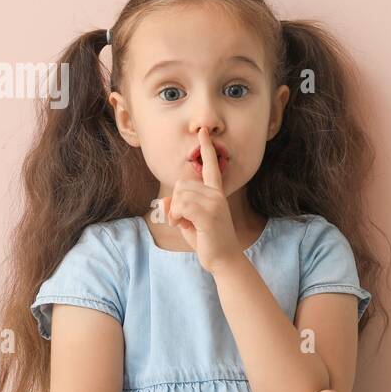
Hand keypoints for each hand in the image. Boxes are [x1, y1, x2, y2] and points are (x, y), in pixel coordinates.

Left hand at [163, 127, 244, 274]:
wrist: (223, 259)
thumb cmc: (207, 239)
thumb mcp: (187, 220)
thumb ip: (177, 206)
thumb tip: (166, 201)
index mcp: (215, 193)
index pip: (211, 166)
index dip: (206, 149)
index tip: (204, 132)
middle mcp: (216, 194)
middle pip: (181, 185)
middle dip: (175, 203)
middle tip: (183, 220)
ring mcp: (214, 203)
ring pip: (179, 195)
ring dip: (176, 212)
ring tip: (186, 225)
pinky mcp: (209, 214)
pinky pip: (181, 206)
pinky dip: (176, 217)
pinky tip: (185, 226)